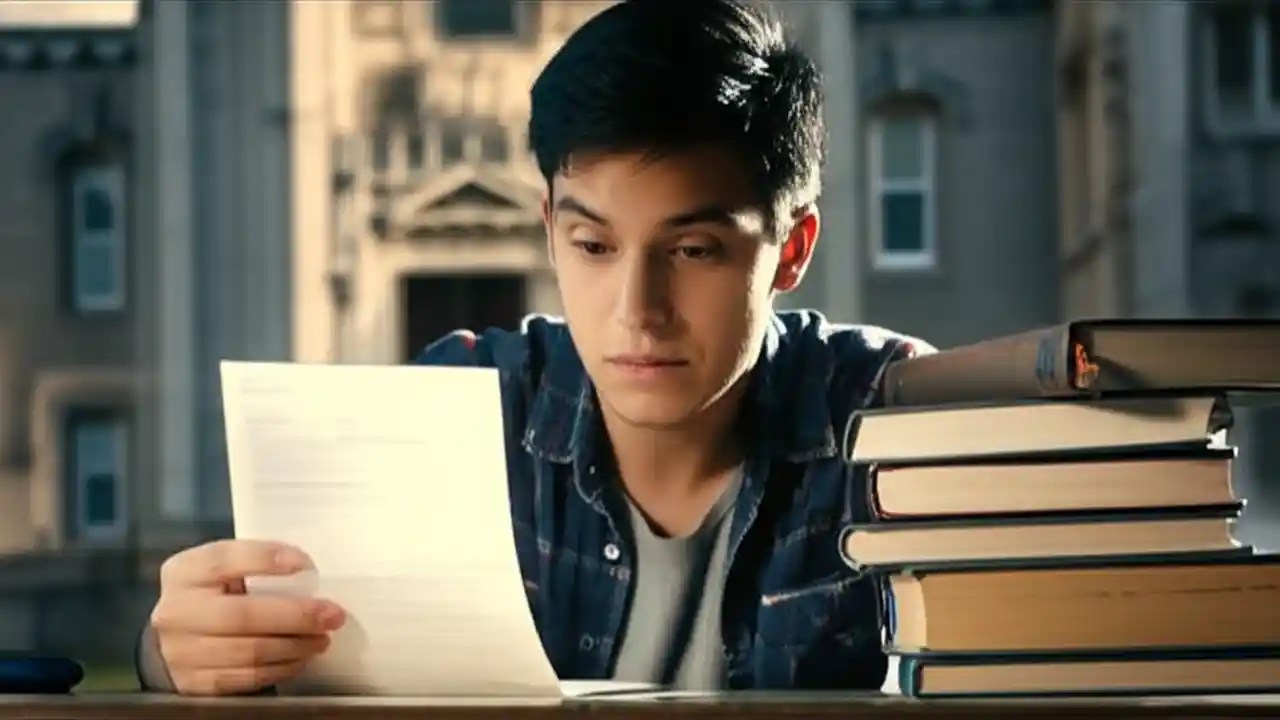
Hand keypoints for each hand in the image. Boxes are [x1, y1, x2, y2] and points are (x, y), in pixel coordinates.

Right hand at [149, 539, 345, 695]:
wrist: (175, 638)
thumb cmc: (214, 593)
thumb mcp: (223, 569)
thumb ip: (254, 564)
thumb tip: (305, 573)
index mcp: (184, 572)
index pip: (225, 560)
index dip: (267, 560)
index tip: (307, 566)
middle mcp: (175, 611)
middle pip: (242, 615)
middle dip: (296, 616)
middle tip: (332, 615)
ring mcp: (181, 652)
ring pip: (248, 652)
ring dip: (295, 647)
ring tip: (321, 639)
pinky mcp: (194, 683)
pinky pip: (246, 678)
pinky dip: (281, 669)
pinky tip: (300, 658)